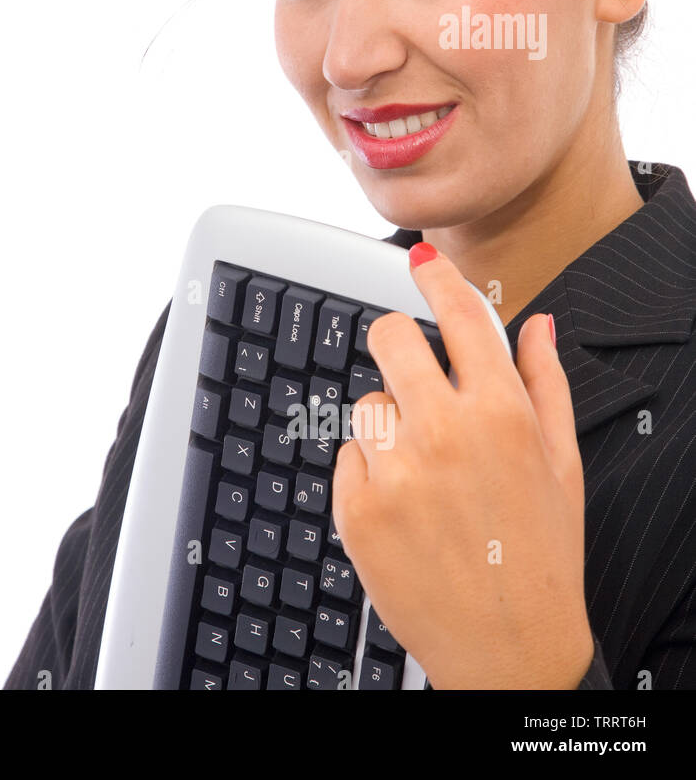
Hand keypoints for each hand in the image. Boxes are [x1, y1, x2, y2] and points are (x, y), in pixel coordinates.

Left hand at [331, 242, 593, 688]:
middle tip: (412, 375)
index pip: (459, 316)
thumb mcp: (561, 466)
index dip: (435, 277)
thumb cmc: (540, 555)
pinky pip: (348, 455)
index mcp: (502, 415)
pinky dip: (368, 472)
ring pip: (368, 402)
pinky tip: (404, 507)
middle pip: (388, 338)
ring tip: (426, 476)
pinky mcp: (356, 506)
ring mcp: (394, 469)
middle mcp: (444, 432)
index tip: (419, 259)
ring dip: (389, 425)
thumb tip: (535, 324)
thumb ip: (545, 384)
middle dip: (398, 347)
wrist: (507, 650)